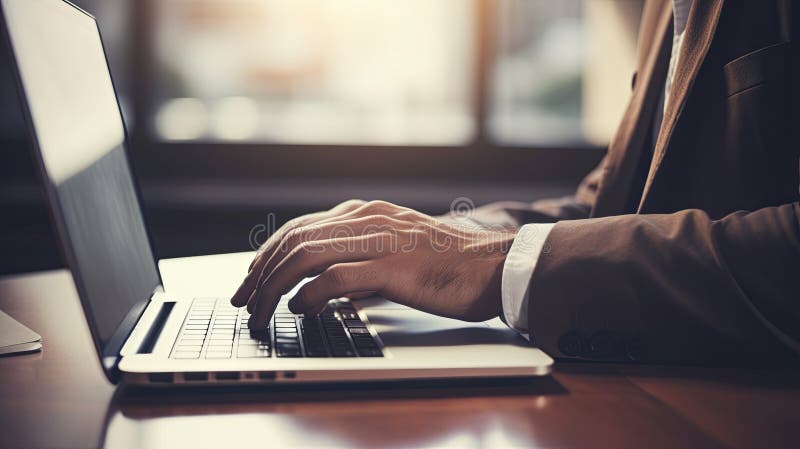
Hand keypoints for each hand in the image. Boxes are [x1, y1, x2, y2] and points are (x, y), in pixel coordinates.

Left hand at [231, 200, 515, 329]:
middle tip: (243, 300)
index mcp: (365, 213)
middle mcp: (367, 219)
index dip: (267, 255)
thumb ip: (358, 261)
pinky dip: (309, 296)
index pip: (300, 228)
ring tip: (263, 311)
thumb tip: (321, 287)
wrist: (492, 267)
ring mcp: (380, 240)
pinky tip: (300, 310)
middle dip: (260, 273)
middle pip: (295, 240)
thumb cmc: (446, 265)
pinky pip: (336, 278)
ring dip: (275, 286)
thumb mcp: (395, 252)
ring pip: (307, 256)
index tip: (250, 280)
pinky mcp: (393, 266)